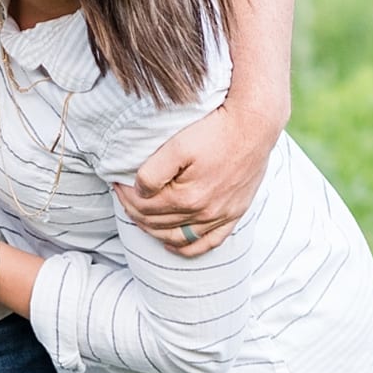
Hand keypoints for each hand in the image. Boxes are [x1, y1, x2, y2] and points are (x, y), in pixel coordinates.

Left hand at [117, 107, 273, 257]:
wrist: (255, 125)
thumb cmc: (216, 130)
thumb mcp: (177, 145)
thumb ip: (153, 172)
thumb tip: (139, 192)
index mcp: (187, 198)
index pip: (144, 207)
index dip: (126, 196)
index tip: (118, 183)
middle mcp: (204, 213)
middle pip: (158, 223)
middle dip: (135, 211)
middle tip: (124, 196)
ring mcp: (221, 216)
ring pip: (178, 237)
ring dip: (154, 230)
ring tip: (140, 216)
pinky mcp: (235, 214)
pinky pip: (209, 243)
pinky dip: (187, 247)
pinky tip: (171, 243)